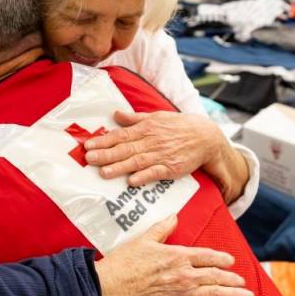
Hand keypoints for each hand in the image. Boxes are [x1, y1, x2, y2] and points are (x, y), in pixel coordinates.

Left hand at [84, 110, 225, 186]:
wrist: (206, 137)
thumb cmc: (178, 126)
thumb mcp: (157, 116)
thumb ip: (135, 118)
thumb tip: (116, 114)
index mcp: (146, 128)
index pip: (121, 135)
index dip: (104, 140)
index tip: (88, 145)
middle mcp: (151, 141)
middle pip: (125, 148)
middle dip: (106, 154)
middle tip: (89, 158)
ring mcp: (161, 155)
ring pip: (137, 162)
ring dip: (120, 167)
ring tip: (103, 172)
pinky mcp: (171, 168)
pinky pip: (156, 173)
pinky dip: (144, 177)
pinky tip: (132, 181)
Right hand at [95, 216, 252, 295]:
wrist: (112, 288)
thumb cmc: (125, 263)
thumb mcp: (144, 239)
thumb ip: (162, 228)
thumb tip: (174, 217)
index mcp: (179, 256)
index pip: (207, 256)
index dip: (221, 258)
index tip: (230, 261)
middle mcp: (186, 275)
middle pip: (216, 276)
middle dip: (232, 279)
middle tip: (243, 282)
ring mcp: (183, 295)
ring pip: (215, 295)